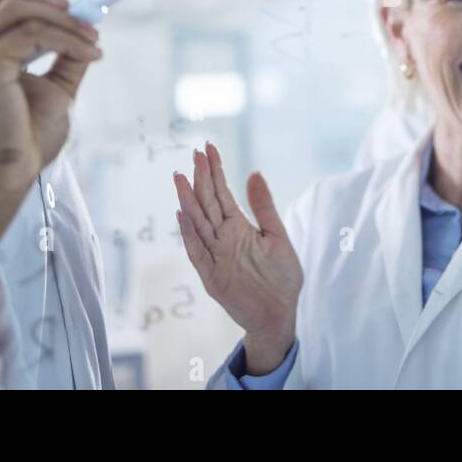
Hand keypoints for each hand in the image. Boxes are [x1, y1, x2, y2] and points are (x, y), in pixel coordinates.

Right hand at [0, 0, 101, 313]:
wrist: (1, 184)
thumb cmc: (19, 142)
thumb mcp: (47, 89)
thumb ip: (60, 57)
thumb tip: (88, 29)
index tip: (65, 7)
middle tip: (77, 15)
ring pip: (17, 8)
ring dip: (66, 22)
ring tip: (94, 43)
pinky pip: (32, 34)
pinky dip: (68, 40)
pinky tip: (90, 56)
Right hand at [174, 143, 302, 374]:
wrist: (279, 314)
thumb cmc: (281, 277)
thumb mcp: (277, 236)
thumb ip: (264, 206)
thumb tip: (254, 172)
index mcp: (238, 226)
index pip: (221, 193)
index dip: (215, 170)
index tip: (208, 147)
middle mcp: (223, 237)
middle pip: (207, 203)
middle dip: (201, 178)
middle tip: (194, 153)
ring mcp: (215, 255)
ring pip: (198, 223)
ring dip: (189, 201)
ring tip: (181, 178)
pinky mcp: (211, 276)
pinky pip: (197, 252)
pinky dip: (189, 235)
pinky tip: (182, 215)